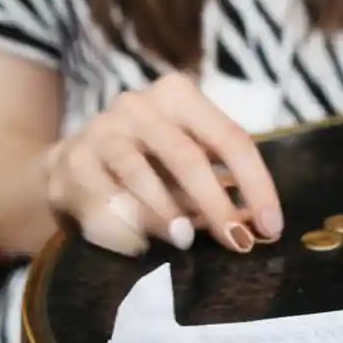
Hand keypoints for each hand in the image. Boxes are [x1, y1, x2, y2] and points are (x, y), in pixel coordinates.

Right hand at [45, 73, 282, 255]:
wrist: (73, 166)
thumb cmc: (150, 166)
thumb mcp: (190, 163)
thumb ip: (223, 186)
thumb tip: (260, 224)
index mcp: (179, 96)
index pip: (230, 138)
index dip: (256, 185)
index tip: (272, 226)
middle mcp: (137, 105)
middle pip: (188, 157)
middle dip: (218, 205)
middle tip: (238, 242)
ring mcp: (100, 130)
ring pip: (141, 177)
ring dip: (170, 217)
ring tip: (187, 241)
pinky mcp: (70, 162)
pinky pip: (105, 203)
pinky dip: (129, 230)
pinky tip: (141, 246)